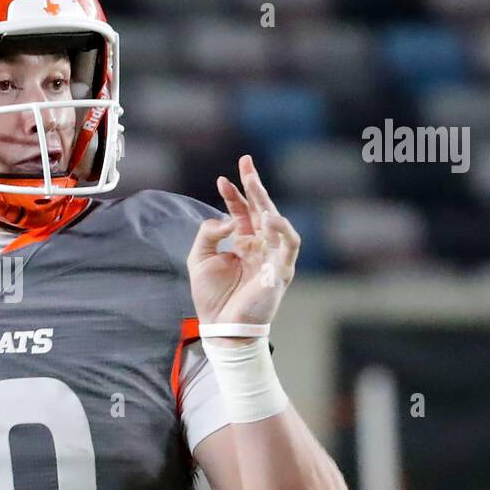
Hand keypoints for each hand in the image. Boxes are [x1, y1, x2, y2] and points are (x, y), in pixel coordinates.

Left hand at [187, 155, 300, 332]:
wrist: (221, 326)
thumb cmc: (212, 297)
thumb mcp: (199, 258)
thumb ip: (209, 233)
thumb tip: (227, 217)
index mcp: (243, 242)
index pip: (242, 211)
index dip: (234, 194)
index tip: (222, 179)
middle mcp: (260, 245)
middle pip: (261, 208)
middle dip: (254, 185)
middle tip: (246, 162)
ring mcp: (272, 256)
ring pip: (277, 222)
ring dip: (266, 203)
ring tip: (253, 186)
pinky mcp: (281, 270)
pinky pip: (289, 244)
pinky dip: (282, 229)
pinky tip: (268, 218)